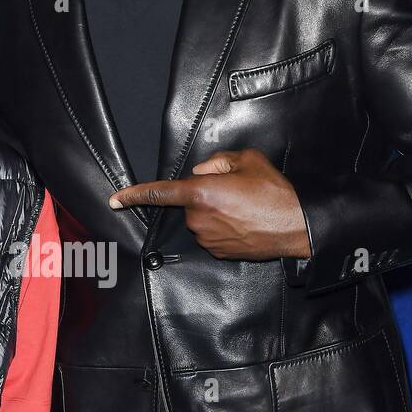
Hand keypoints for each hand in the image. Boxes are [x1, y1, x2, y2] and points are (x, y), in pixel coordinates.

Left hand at [108, 148, 310, 259]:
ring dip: (216, 210)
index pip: (160, 193)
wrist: (296, 228)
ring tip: (246, 208)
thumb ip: (217, 161)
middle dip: (207, 193)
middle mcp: (198, 219)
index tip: (114, 200)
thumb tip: (202, 171)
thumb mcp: (248, 160)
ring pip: (201, 217)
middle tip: (238, 191)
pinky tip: (244, 223)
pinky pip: (211, 233)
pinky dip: (223, 226)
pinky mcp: (216, 252)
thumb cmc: (274, 194)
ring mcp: (206, 238)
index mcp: (201, 193)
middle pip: (191, 200)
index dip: (134, 195)